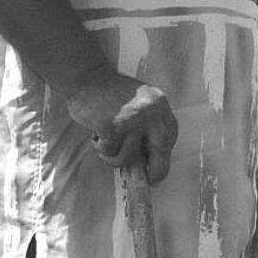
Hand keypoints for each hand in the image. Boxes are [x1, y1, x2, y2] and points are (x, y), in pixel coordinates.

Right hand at [66, 65, 177, 184]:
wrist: (87, 76)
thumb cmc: (110, 92)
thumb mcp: (139, 102)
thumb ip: (148, 124)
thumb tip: (149, 157)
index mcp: (160, 104)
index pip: (170, 135)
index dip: (164, 154)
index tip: (159, 167)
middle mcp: (151, 112)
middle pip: (161, 150)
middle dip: (157, 170)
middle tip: (152, 181)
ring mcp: (133, 119)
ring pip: (127, 156)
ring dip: (113, 156)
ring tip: (104, 141)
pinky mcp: (113, 126)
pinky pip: (109, 151)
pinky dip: (100, 147)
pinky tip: (96, 132)